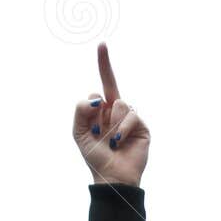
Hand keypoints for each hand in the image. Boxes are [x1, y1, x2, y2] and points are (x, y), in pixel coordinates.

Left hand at [73, 43, 149, 186]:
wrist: (112, 176)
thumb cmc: (95, 156)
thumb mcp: (78, 132)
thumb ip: (81, 110)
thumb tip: (98, 99)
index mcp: (102, 109)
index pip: (102, 83)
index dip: (104, 63)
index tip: (102, 43)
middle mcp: (117, 109)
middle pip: (110, 86)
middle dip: (104, 89)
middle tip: (97, 129)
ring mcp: (130, 117)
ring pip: (118, 103)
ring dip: (109, 123)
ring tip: (110, 141)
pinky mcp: (141, 126)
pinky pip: (129, 116)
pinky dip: (120, 130)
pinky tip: (118, 143)